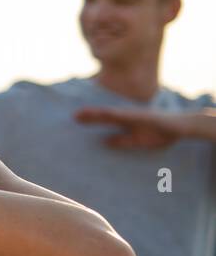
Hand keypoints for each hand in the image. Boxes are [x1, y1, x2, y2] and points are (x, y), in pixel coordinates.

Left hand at [73, 105, 195, 148]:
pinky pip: (128, 115)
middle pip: (104, 115)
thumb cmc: (161, 134)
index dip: (90, 119)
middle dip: (89, 115)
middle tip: (72, 116)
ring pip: (112, 113)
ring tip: (82, 113)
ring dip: (98, 112)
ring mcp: (136, 115)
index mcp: (126, 122)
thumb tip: (103, 142)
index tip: (74, 120)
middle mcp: (128, 116)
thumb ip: (121, 141)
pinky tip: (107, 114)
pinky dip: (116, 114)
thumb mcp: (137, 141)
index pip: (104, 120)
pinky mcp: (145, 116)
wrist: (183, 127)